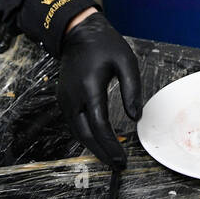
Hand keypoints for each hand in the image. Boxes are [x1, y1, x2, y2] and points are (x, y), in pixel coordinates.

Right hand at [56, 11, 142, 167]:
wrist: (77, 33)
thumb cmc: (104, 45)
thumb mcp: (126, 61)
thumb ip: (132, 89)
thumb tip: (135, 117)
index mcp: (89, 87)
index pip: (99, 125)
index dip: (111, 145)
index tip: (122, 158)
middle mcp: (73, 97)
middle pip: (86, 134)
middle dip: (102, 153)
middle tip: (117, 166)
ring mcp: (65, 99)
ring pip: (77, 132)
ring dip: (93, 147)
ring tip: (110, 158)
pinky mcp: (64, 99)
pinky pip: (74, 123)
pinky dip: (86, 136)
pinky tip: (98, 141)